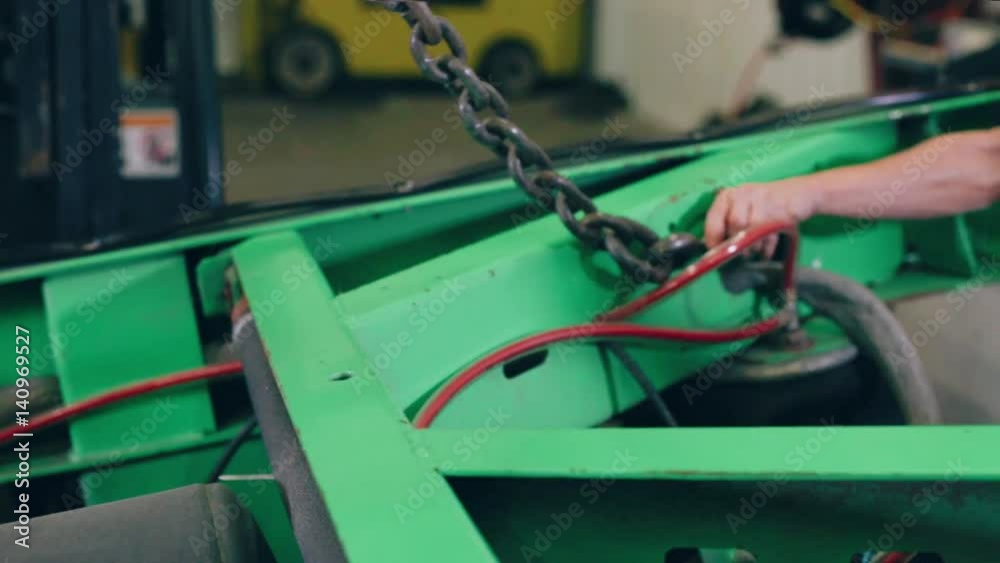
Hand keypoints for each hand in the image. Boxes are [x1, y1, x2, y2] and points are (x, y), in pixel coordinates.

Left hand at [704, 179, 819, 256]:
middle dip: (738, 243)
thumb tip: (708, 244)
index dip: (713, 238)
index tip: (716, 253)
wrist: (798, 193)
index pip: (714, 217)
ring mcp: (763, 197)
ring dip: (754, 245)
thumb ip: (724, 224)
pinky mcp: (782, 207)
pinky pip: (771, 232)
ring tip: (756, 250)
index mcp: (728, 195)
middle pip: (736, 223)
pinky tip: (767, 250)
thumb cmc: (763, 206)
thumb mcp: (741, 211)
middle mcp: (743, 192)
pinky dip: (768, 246)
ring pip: (754, 228)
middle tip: (742, 254)